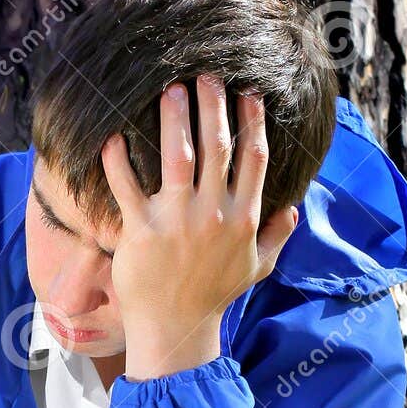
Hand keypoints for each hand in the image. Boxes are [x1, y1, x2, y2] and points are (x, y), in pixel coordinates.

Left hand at [102, 75, 299, 378]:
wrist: (175, 332)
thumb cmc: (213, 299)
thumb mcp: (256, 269)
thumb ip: (278, 237)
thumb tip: (294, 209)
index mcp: (243, 218)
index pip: (253, 158)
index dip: (252, 122)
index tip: (247, 93)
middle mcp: (213, 215)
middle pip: (217, 147)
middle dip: (213, 106)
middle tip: (205, 75)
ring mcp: (177, 222)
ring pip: (178, 157)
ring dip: (174, 119)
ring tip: (170, 89)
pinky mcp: (141, 233)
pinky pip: (128, 188)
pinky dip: (117, 161)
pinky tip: (112, 136)